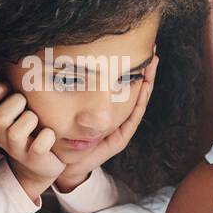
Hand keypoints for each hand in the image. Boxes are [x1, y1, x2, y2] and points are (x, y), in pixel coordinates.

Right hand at [0, 82, 66, 200]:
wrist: (41, 164)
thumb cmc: (30, 127)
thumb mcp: (17, 109)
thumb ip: (12, 89)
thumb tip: (17, 54)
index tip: (8, 87)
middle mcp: (0, 136)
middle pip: (0, 117)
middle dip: (16, 104)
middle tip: (26, 104)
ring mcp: (16, 150)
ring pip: (15, 132)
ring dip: (30, 120)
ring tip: (37, 120)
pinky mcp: (34, 160)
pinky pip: (39, 147)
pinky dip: (47, 137)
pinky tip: (50, 134)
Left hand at [54, 54, 158, 191]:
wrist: (65, 165)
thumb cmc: (64, 139)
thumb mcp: (66, 111)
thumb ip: (68, 94)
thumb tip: (60, 66)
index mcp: (109, 111)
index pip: (123, 85)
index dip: (129, 68)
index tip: (135, 47)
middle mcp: (118, 118)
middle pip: (135, 90)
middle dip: (144, 70)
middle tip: (151, 49)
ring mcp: (121, 128)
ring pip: (138, 100)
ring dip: (147, 81)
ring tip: (152, 62)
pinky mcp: (119, 139)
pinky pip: (133, 117)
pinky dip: (140, 100)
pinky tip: (144, 85)